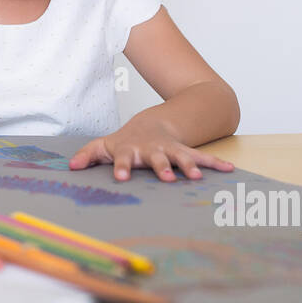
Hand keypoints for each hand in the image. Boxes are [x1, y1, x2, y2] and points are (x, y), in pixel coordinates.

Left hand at [69, 115, 234, 181]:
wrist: (153, 124)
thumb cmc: (126, 140)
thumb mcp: (105, 145)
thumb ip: (88, 155)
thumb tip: (71, 166)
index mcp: (131, 150)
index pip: (124, 159)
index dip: (122, 168)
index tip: (122, 178)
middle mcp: (152, 150)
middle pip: (157, 158)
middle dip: (162, 167)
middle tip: (167, 178)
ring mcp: (171, 150)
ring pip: (182, 157)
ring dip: (190, 166)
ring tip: (198, 177)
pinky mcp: (187, 152)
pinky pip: (203, 157)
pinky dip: (216, 163)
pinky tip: (229, 169)